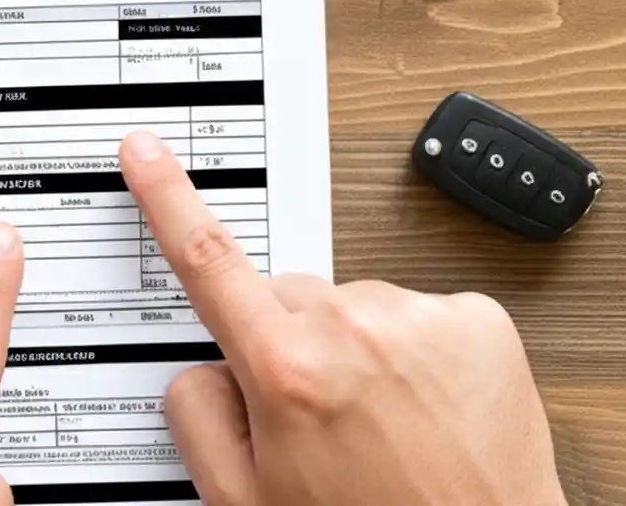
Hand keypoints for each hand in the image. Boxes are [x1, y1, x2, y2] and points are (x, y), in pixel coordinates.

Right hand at [118, 131, 566, 505]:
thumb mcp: (242, 500)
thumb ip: (196, 418)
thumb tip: (203, 367)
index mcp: (285, 370)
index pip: (207, 262)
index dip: (167, 199)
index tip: (148, 154)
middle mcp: (351, 328)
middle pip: (285, 296)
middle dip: (284, 339)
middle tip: (315, 415)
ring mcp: (419, 317)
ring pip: (352, 304)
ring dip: (353, 346)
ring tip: (379, 420)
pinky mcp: (477, 319)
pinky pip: (415, 311)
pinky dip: (413, 349)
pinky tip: (422, 405)